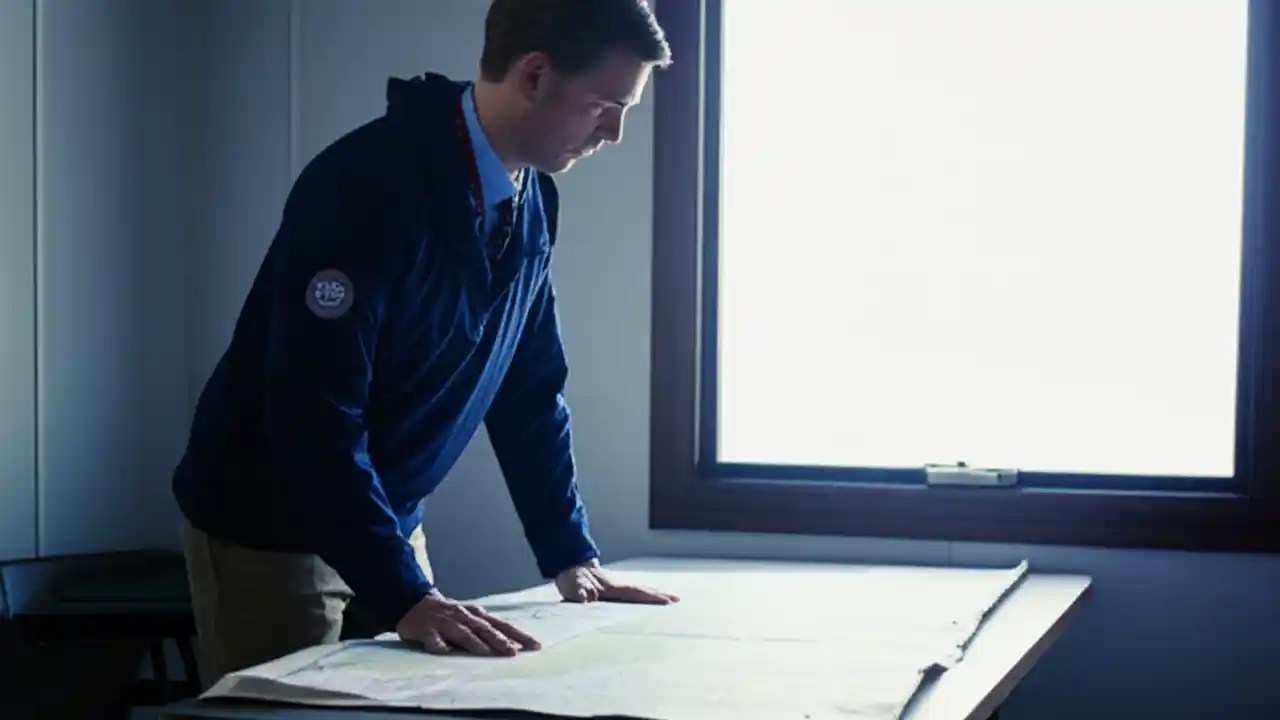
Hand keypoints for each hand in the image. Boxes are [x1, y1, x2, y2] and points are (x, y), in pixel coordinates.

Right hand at [396, 590, 540, 656]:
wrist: (414, 603)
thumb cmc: (448, 614)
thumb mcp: (469, 617)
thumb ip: (487, 629)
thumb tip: (512, 644)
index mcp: (476, 614)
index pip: (501, 624)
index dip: (518, 634)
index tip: (535, 645)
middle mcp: (464, 616)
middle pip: (485, 629)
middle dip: (500, 640)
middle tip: (513, 652)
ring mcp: (445, 622)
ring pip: (462, 633)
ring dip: (474, 643)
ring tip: (486, 653)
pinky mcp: (426, 629)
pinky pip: (432, 638)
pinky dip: (438, 645)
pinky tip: (443, 651)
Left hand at [555, 559, 680, 603]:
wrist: (568, 563)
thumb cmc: (571, 576)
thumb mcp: (572, 584)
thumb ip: (579, 591)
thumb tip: (585, 599)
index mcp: (612, 586)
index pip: (635, 592)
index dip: (651, 597)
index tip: (668, 600)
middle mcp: (617, 586)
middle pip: (642, 590)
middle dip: (659, 595)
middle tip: (677, 599)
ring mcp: (615, 587)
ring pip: (638, 591)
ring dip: (653, 595)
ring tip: (670, 600)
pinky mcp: (611, 591)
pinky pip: (631, 595)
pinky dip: (643, 596)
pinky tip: (647, 601)